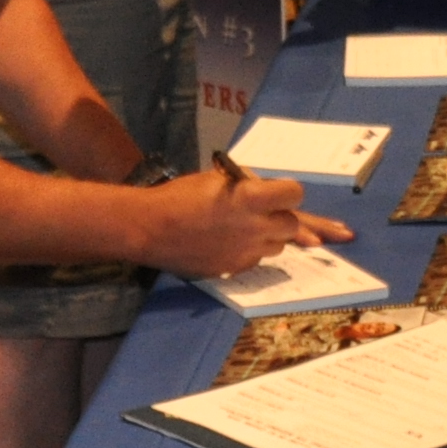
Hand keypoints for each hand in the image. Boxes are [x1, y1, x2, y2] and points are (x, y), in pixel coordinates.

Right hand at [139, 166, 350, 277]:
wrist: (151, 228)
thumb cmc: (182, 196)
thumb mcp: (218, 179)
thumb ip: (247, 185)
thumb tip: (267, 192)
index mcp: (252, 198)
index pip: (295, 194)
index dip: (287, 192)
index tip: (276, 193)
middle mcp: (256, 227)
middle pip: (291, 224)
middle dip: (280, 217)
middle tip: (261, 212)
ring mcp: (247, 252)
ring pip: (277, 246)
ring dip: (268, 236)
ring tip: (243, 227)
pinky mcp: (236, 269)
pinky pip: (256, 259)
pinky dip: (250, 251)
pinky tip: (229, 243)